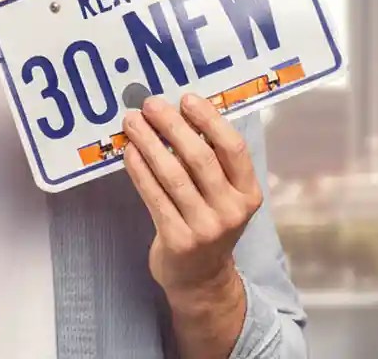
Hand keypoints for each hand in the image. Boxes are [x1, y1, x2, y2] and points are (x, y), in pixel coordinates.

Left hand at [121, 93, 261, 299]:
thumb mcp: (224, 196)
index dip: (210, 120)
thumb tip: (180, 113)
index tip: (186, 99)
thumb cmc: (209, 224)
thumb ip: (212, 162)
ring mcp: (205, 228)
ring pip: (173, 175)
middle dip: (172, 126)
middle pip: (200, 158)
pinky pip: (154, 195)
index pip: (233, 149)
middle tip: (149, 104)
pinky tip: (129, 151)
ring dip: (149, 143)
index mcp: (248, 194)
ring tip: (132, 122)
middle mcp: (231, 211)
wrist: (200, 278)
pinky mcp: (178, 239)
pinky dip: (139, 170)